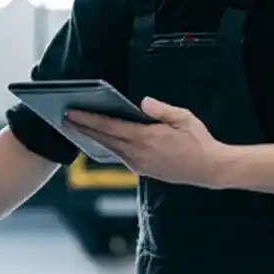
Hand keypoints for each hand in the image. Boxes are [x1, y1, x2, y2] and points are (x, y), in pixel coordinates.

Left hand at [63, 97, 232, 187]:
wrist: (209, 169)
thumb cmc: (198, 141)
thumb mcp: (183, 118)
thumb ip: (160, 110)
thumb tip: (142, 103)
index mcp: (145, 138)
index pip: (109, 127)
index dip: (88, 119)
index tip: (71, 113)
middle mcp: (138, 153)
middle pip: (103, 139)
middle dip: (82, 128)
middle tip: (64, 119)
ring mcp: (139, 164)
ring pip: (109, 149)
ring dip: (92, 138)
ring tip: (76, 128)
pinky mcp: (142, 170)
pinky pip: (119, 156)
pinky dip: (106, 147)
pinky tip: (99, 140)